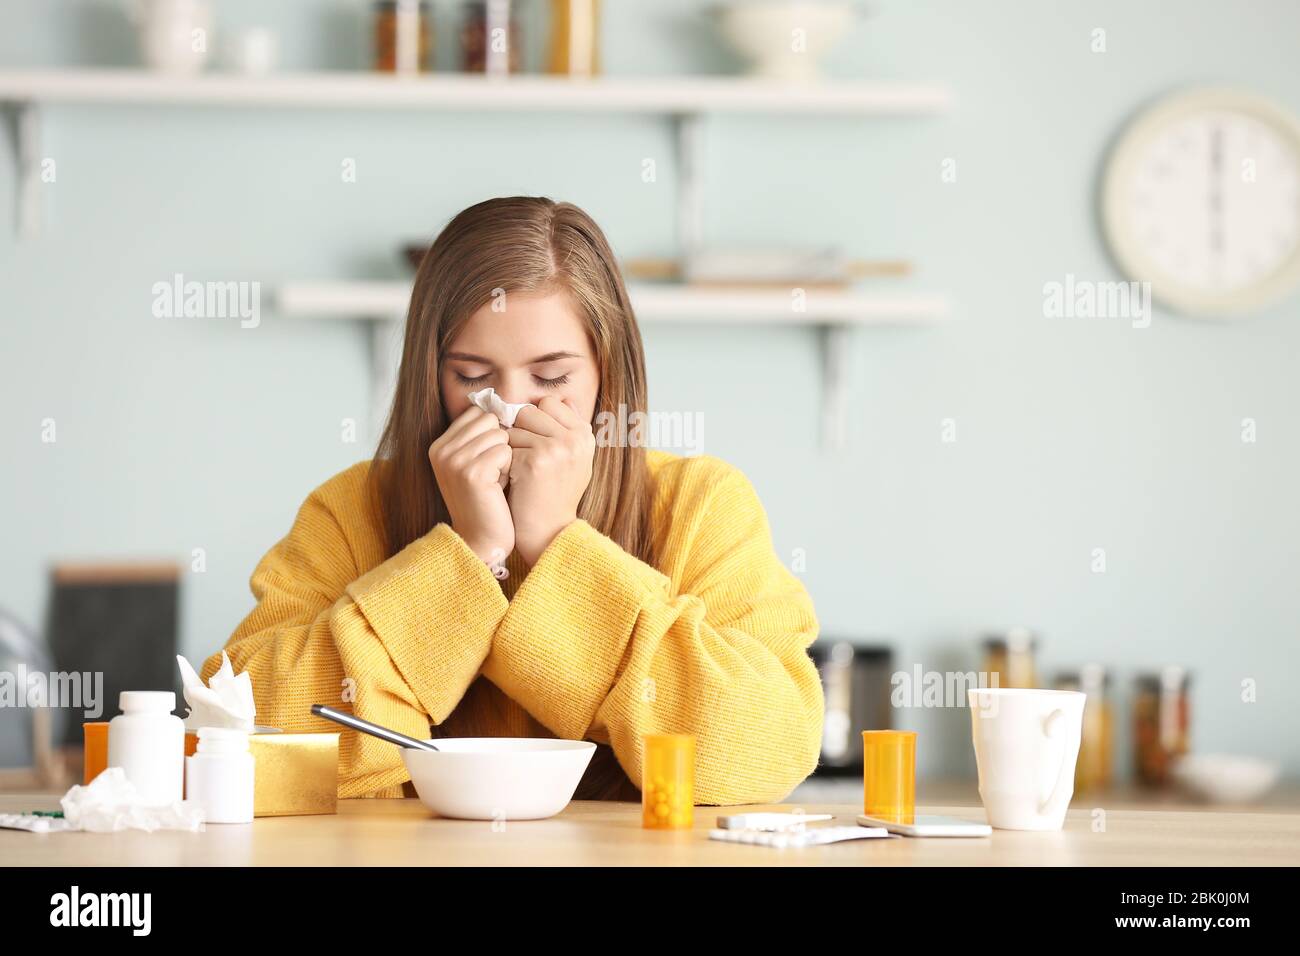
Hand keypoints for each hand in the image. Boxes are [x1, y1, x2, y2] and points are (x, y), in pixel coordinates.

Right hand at [428, 405, 513, 566]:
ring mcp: (454, 460)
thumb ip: (480, 435)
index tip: (489, 462)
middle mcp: (441, 450)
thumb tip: (502, 402)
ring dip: (506, 458)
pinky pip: (506, 451)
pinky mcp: (472, 472)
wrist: (482, 540)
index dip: (494, 433)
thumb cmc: (487, 501)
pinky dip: (510, 469)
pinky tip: (499, 489)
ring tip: (496, 482)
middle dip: (501, 444)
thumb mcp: (474, 463)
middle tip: (494, 473)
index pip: (478, 413)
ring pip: (500, 435)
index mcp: (439, 445)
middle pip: (489, 419)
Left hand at [505, 396, 595, 565]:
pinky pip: (506, 445)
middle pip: (529, 410)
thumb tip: (561, 397)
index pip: (548, 402)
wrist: (548, 532)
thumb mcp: (573, 459)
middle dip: (519, 432)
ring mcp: (558, 447)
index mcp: (584, 434)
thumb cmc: (554, 494)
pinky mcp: (536, 460)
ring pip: (514, 427)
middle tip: (523, 458)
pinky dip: (504, 462)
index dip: (534, 421)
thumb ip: (568, 428)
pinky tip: (513, 480)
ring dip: (509, 448)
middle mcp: (575, 438)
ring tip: (520, 471)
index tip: (533, 443)